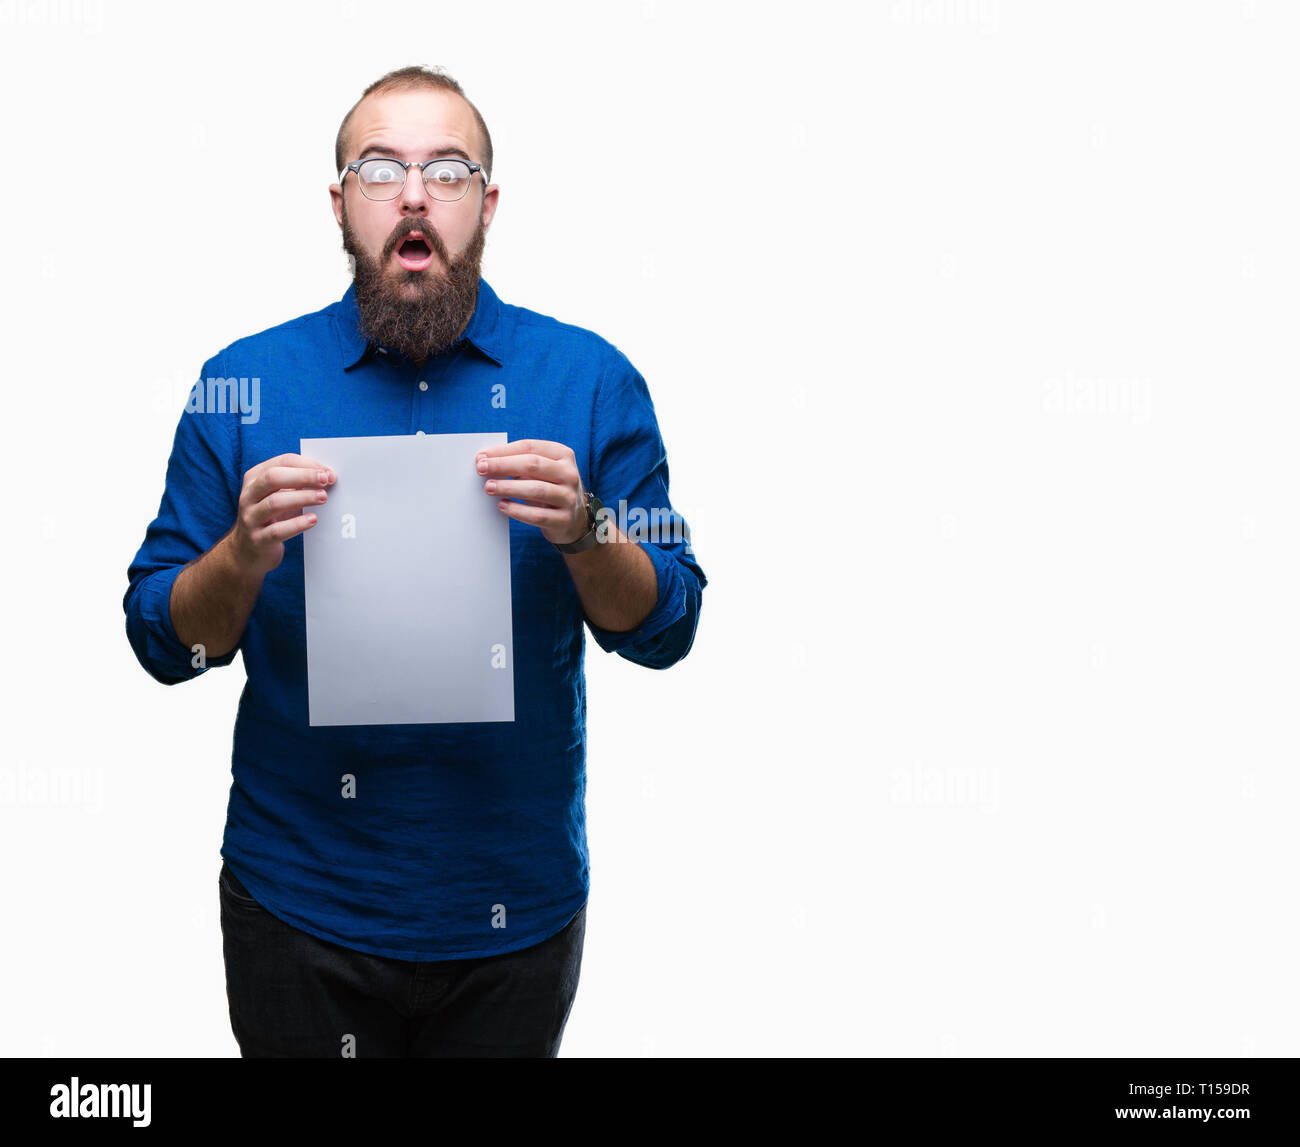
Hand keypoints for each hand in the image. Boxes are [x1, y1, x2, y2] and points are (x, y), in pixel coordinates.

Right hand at [230, 453, 336, 575]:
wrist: (248, 551)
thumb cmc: (271, 518)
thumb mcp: (279, 496)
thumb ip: (297, 484)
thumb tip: (328, 476)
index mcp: (254, 479)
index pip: (282, 462)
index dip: (307, 465)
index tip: (328, 472)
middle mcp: (248, 496)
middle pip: (273, 478)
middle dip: (303, 476)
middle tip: (326, 480)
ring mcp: (250, 518)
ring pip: (275, 502)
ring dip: (302, 498)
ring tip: (323, 497)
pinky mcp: (257, 540)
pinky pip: (277, 531)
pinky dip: (297, 524)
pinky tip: (313, 520)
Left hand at [475, 439, 588, 545]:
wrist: (574, 519)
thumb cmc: (549, 488)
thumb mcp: (541, 472)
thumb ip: (519, 463)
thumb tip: (487, 461)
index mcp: (563, 455)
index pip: (530, 447)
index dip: (504, 451)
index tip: (482, 456)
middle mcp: (569, 474)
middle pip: (533, 465)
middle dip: (503, 465)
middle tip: (481, 469)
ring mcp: (569, 497)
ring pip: (537, 490)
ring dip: (509, 487)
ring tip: (489, 487)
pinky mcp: (564, 519)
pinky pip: (538, 516)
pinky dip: (517, 511)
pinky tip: (502, 505)